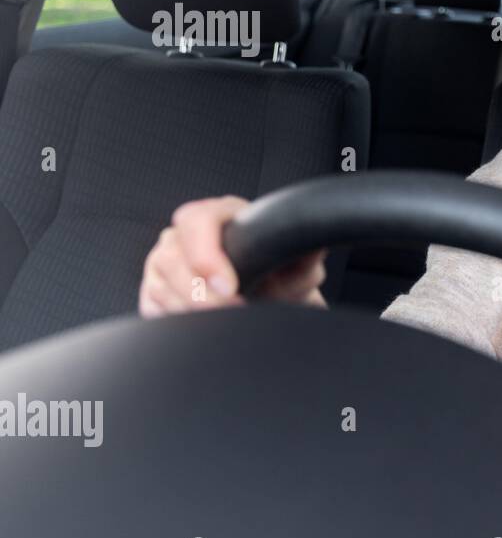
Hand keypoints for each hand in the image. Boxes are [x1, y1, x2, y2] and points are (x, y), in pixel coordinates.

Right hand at [138, 195, 326, 316]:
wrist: (269, 296)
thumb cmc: (279, 271)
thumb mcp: (299, 263)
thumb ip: (305, 254)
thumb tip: (313, 246)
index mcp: (217, 214)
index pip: (196, 222)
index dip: (206, 255)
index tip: (229, 287)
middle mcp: (183, 235)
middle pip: (172, 261)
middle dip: (203, 295)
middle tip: (235, 311)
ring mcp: (163, 262)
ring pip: (160, 288)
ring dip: (193, 310)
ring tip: (226, 317)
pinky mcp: (154, 291)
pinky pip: (152, 308)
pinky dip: (178, 320)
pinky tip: (204, 322)